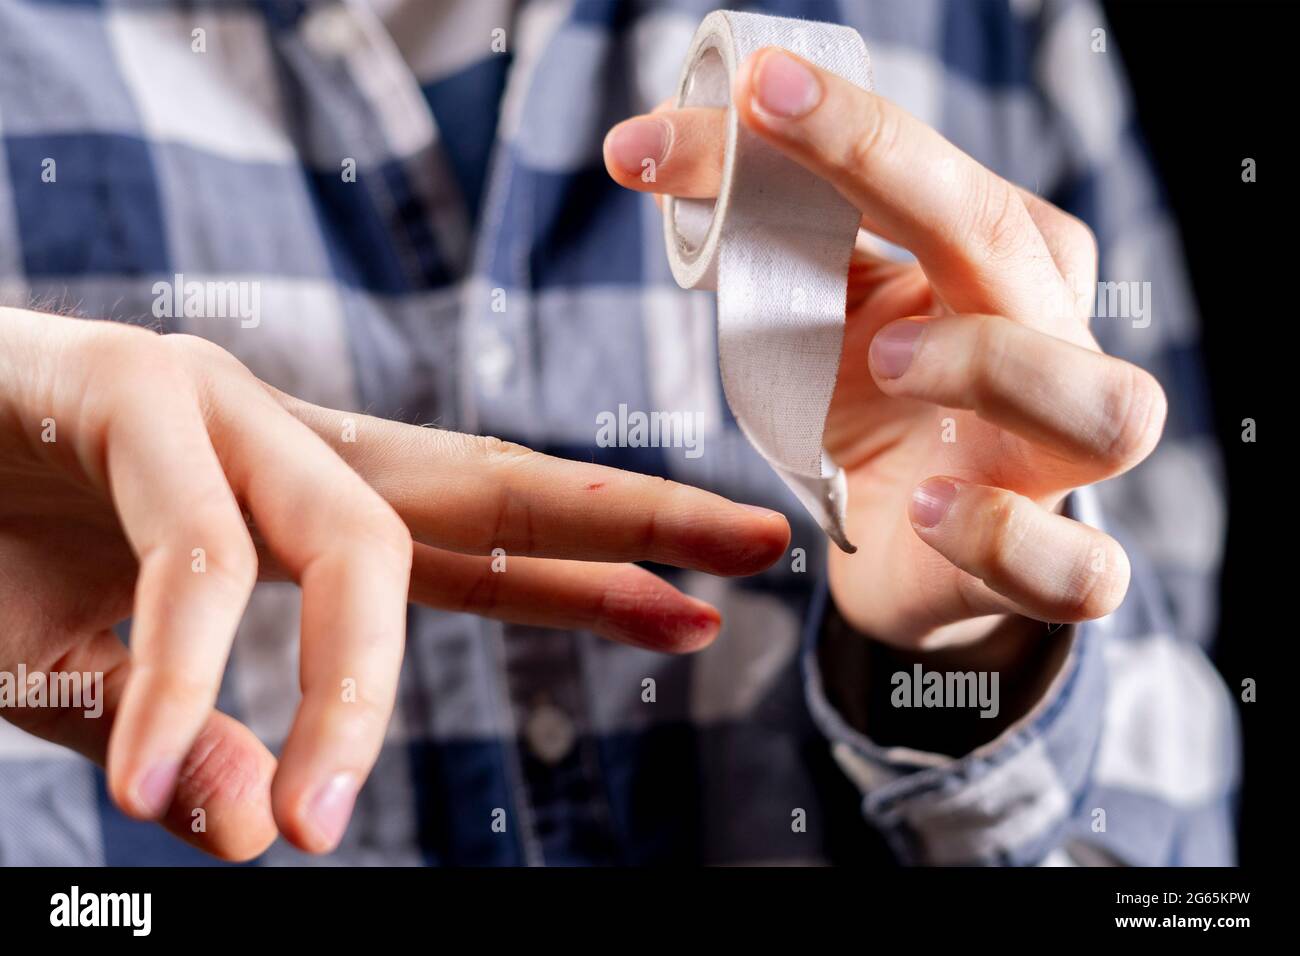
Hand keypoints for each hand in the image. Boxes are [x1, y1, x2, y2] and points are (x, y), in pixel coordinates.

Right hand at [0, 308, 787, 858]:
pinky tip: (166, 765)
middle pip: (488, 487)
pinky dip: (183, 670)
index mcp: (310, 508)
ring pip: (359, 534)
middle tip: (749, 544)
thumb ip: (201, 744)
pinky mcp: (128, 390)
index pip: (483, 549)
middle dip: (622, 518)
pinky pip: (195, 554)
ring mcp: (223, 408)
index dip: (596, 576)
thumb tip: (268, 831)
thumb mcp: (120, 683)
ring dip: (355, 686)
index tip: (702, 606)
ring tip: (325, 821)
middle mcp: (294, 446)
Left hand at [605, 48, 1164, 655]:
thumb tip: (653, 144)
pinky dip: (1005, 538)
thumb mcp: (815, 311)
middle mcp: (1051, 344)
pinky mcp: (1051, 569)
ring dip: (992, 366)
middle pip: (1008, 241)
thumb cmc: (874, 407)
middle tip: (767, 121)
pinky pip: (1075, 569)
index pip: (932, 172)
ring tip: (888, 358)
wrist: (912, 548)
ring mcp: (1062, 463)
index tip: (748, 81)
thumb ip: (763, 235)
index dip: (843, 122)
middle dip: (888, 169)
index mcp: (998, 263)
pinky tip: (929, 510)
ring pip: (1104, 408)